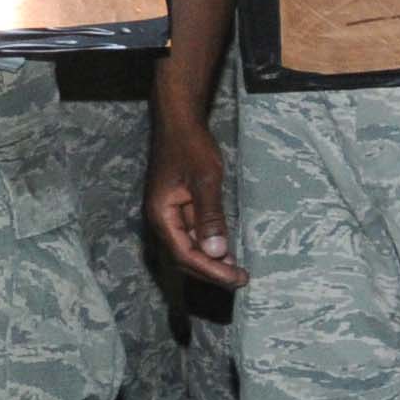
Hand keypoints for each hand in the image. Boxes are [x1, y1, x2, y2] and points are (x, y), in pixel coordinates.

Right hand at [147, 104, 245, 288]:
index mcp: (161, 215)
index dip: (211, 270)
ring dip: (209, 260)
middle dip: (210, 271)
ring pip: (187, 247)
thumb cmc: (191, 146)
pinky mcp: (176, 207)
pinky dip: (207, 244)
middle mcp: (160, 219)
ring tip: (235, 269)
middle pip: (183, 257)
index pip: (184, 254)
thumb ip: (209, 216)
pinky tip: (225, 248)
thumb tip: (216, 252)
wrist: (179, 121)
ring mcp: (167, 214)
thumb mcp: (205, 180)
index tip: (236, 278)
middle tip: (240, 279)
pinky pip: (190, 234)